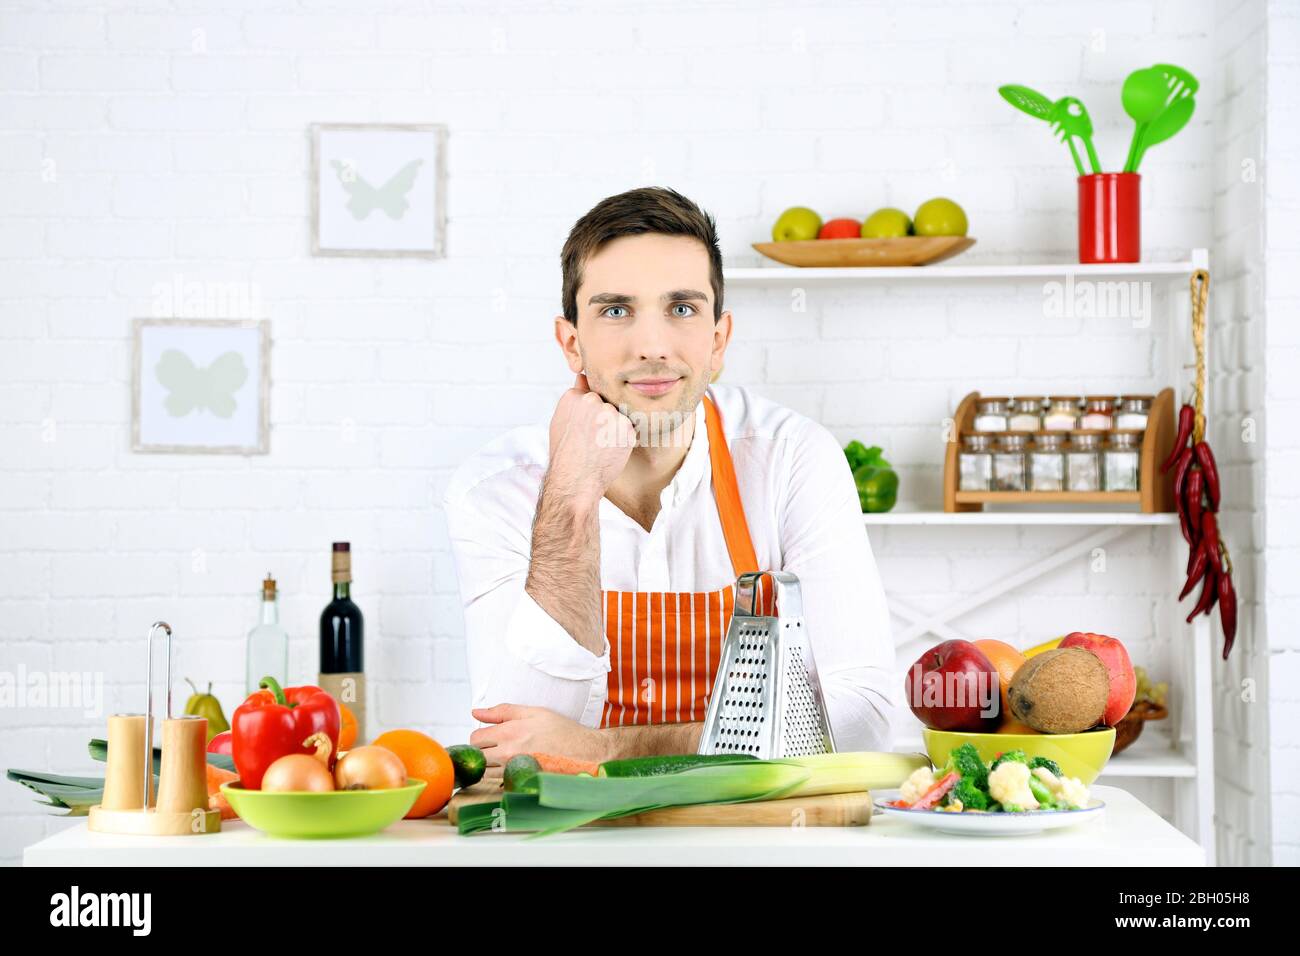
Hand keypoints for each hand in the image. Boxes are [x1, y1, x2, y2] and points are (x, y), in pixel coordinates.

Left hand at [469, 704, 609, 770]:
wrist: (585, 753)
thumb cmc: (562, 731)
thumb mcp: (534, 712)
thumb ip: (503, 711)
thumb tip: (476, 712)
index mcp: (510, 732)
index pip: (475, 738)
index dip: (481, 736)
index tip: (491, 736)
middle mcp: (509, 753)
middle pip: (477, 756)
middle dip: (483, 751)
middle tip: (497, 747)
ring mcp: (514, 771)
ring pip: (485, 772)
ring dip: (491, 766)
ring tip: (507, 758)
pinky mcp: (521, 784)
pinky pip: (500, 783)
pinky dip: (502, 777)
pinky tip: (515, 768)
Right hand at [546, 372, 635, 502]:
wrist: (574, 480)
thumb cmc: (566, 455)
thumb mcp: (562, 421)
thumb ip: (575, 396)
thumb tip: (582, 375)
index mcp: (573, 396)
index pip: (591, 396)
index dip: (589, 416)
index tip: (582, 431)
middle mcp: (591, 400)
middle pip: (606, 404)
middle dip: (603, 420)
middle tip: (592, 440)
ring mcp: (609, 413)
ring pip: (618, 416)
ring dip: (614, 429)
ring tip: (600, 446)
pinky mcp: (626, 427)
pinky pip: (629, 429)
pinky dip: (624, 440)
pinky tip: (610, 451)